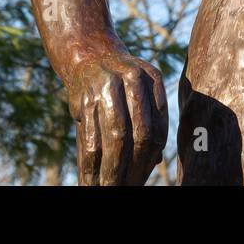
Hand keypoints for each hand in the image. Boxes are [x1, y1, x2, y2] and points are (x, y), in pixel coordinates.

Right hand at [68, 52, 167, 185]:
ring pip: (116, 138)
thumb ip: (149, 120)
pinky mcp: (85, 98)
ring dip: (113, 170)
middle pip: (140, 134)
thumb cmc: (121, 82)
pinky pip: (91, 137)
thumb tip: (156, 161)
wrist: (89, 55)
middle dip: (135, 167)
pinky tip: (90, 180)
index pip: (158, 128)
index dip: (151, 158)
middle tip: (128, 187)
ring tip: (110, 188)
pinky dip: (90, 163)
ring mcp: (108, 87)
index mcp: (152, 78)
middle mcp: (133, 79)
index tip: (144, 178)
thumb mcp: (141, 90)